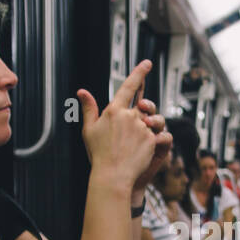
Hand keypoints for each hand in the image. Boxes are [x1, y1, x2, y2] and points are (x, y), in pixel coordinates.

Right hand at [76, 61, 170, 192]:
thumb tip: (82, 91)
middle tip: (135, 125)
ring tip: (135, 142)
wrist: (112, 176)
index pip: (129, 86)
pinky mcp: (151, 139)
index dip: (139, 73)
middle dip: (142, 112)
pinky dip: (152, 140)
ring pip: (151, 120)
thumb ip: (89, 108)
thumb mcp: (89, 130)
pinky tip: (142, 151)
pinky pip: (157, 134)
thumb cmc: (99, 154)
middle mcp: (129, 115)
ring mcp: (142, 127)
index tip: (147, 63)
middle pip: (142, 106)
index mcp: (114, 110)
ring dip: (147, 127)